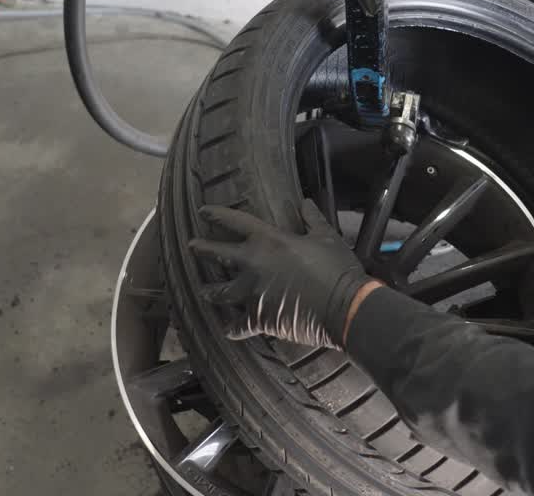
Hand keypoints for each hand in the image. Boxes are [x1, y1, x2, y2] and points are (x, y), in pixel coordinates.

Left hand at [189, 200, 372, 349]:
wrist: (342, 306)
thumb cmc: (336, 268)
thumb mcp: (326, 237)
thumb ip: (312, 219)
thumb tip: (305, 202)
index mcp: (269, 240)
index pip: (235, 221)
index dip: (217, 215)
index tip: (203, 212)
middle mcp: (253, 263)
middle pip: (218, 254)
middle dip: (202, 249)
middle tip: (192, 247)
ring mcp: (252, 292)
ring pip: (220, 292)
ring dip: (210, 292)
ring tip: (202, 292)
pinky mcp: (258, 318)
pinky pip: (238, 326)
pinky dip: (233, 329)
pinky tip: (228, 330)